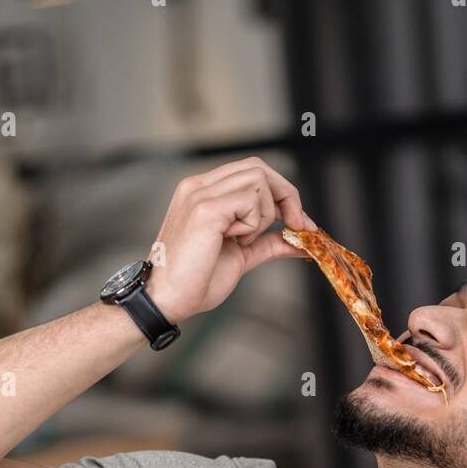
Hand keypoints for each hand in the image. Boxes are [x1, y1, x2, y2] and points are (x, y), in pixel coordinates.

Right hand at [145, 156, 315, 321]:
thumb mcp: (241, 257)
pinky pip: (250, 201)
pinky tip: (234, 242)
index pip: (252, 171)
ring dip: (264, 215)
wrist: (167, 300)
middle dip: (287, 196)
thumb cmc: (195, 282)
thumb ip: (267, 243)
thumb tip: (299, 241)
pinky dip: (253, 225)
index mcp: (204, 192)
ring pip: (258, 181)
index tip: (299, 222)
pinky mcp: (206, 209)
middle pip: (259, 167)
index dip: (282, 192)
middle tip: (297, 226)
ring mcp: (200, 194)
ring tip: (243, 241)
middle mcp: (200, 185)